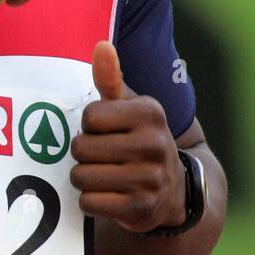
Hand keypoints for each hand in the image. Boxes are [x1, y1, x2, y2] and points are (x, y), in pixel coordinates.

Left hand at [70, 41, 186, 232]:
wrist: (173, 190)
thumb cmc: (139, 140)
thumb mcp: (130, 108)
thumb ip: (111, 80)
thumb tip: (101, 46)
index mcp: (151, 113)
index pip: (90, 117)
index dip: (89, 126)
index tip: (106, 131)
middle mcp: (155, 144)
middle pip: (80, 148)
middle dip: (83, 154)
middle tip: (101, 157)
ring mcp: (150, 178)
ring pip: (81, 177)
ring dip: (83, 179)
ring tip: (102, 175)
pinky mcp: (141, 208)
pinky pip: (89, 203)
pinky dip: (90, 201)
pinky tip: (107, 195)